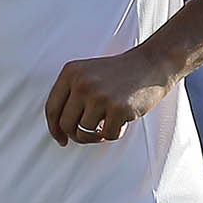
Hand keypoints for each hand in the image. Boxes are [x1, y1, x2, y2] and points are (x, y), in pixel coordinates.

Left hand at [45, 44, 172, 146]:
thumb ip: (71, 94)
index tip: (61, 139)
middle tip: (89, 135)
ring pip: (84, 132)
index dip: (54, 129)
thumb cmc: (119, 74)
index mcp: (70, 73)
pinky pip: (107, 135)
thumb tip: (60, 129)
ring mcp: (99, 95)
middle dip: (76, 135)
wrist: (150, 64)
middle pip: (66, 124)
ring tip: (107, 125)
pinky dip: (114, 133)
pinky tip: (122, 121)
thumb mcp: (88, 74)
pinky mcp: (117, 108)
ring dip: (96, 136)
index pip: (51, 108)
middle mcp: (82, 83)